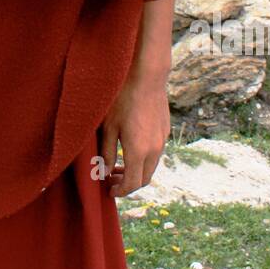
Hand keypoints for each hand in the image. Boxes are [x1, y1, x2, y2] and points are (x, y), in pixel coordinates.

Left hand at [99, 66, 170, 198]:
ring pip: (151, 166)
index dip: (120, 191)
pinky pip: (156, 153)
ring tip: (118, 165)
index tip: (108, 190)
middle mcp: (154, 150)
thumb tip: (104, 172)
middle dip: (128, 184)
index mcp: (138, 152)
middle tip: (110, 179)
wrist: (146, 77)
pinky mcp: (165, 130)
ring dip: (136, 171)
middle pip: (144, 179)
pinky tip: (130, 148)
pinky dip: (143, 159)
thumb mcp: (108, 127)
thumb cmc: (122, 99)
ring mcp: (162, 140)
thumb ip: (106, 153)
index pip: (132, 183)